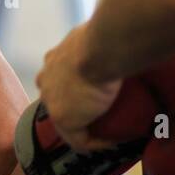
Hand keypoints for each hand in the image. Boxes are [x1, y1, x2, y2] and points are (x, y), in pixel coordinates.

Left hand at [36, 23, 123, 152]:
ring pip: (67, 122)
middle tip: (103, 116)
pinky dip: (97, 144)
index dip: (76, 90)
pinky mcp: (63, 118)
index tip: (98, 97)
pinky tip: (114, 142)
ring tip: (110, 132)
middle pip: (59, 101)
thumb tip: (127, 30)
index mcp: (53, 59)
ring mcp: (51, 101)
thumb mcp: (100, 33)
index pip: (59, 79)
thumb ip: (105, 35)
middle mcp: (46, 80)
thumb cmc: (107, 36)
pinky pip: (79, 140)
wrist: (103, 48)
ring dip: (87, 128)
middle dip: (78, 110)